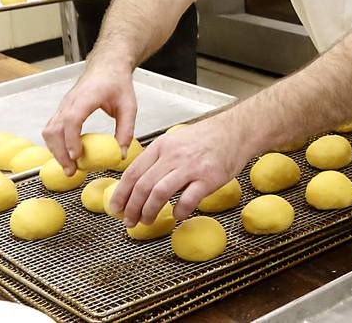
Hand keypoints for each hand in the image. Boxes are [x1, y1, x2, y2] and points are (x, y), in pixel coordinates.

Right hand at [43, 61, 137, 175]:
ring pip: (49, 130)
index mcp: (87, 97)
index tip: (77, 156)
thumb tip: (121, 154)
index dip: (71, 139)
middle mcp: (70, 101)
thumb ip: (126, 130)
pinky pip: (51, 129)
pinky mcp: (62, 110)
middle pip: (55, 129)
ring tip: (69, 167)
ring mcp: (63, 106)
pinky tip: (67, 155)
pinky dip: (55, 144)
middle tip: (72, 171)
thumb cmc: (117, 83)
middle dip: (60, 152)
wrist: (107, 66)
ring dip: (55, 150)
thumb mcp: (129, 106)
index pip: (72, 119)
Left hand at [109, 115, 249, 226]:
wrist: (236, 131)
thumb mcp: (176, 140)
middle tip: (129, 221)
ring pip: (159, 193)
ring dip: (149, 211)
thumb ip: (158, 158)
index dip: (121, 193)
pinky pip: (188, 200)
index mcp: (162, 146)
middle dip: (132, 207)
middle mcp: (173, 156)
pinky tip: (178, 215)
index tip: (115, 208)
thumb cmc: (207, 138)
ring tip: (146, 221)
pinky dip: (179, 211)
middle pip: (143, 185)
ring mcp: (191, 167)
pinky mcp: (208, 178)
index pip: (133, 172)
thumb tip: (139, 181)